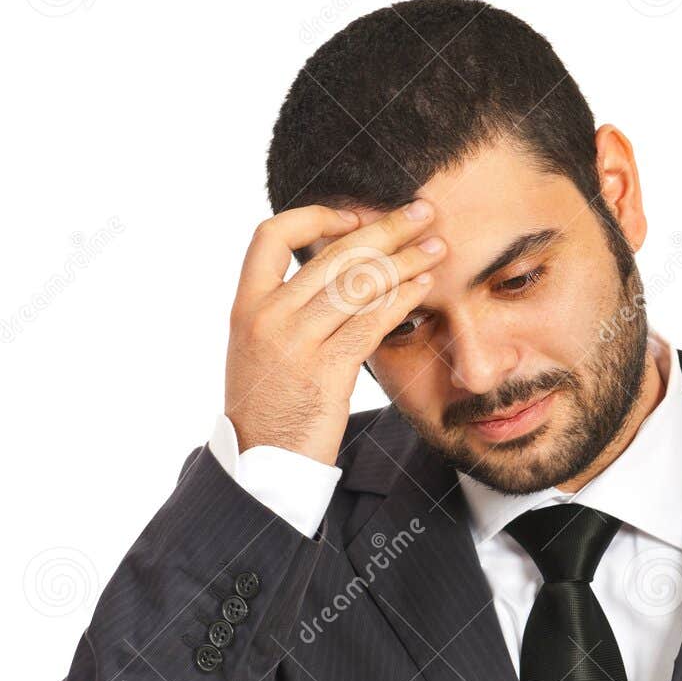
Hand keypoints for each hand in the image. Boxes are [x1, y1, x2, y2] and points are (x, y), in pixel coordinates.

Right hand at [224, 201, 442, 463]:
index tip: (354, 217)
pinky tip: (424, 289)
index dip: (316, 218)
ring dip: (404, 261)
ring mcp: (293, 344)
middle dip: (383, 228)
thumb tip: (332, 280)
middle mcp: (266, 318)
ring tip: (436, 249)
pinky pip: (370, 323)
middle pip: (331, 254)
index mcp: (246, 307)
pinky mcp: (324, 373)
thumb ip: (286, 313)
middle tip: (421, 212)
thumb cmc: (270, 413)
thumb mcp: (260, 353)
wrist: (261, 468)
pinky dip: (402, 300)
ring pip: (356, 284)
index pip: (272, 236)